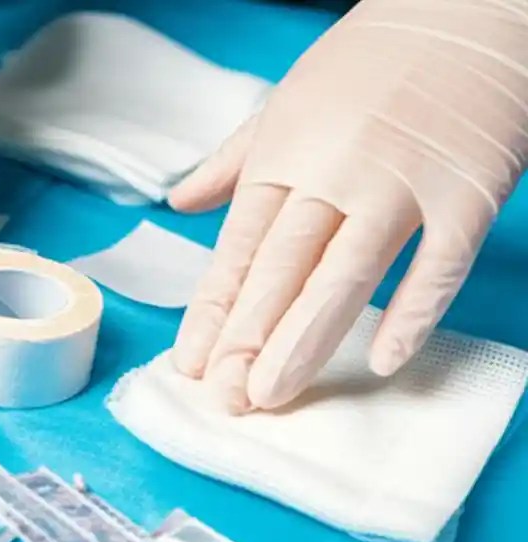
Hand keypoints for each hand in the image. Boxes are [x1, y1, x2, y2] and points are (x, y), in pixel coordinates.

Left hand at [168, 0, 527, 412]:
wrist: (465, 9)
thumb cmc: (370, 63)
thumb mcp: (283, 104)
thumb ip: (232, 163)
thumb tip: (178, 201)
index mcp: (284, 156)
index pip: (239, 249)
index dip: (214, 310)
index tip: (191, 364)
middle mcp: (334, 173)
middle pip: (282, 269)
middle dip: (249, 338)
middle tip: (226, 398)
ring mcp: (401, 185)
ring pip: (344, 273)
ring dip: (305, 339)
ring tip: (272, 395)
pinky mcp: (468, 192)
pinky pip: (437, 263)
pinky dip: (413, 311)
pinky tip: (381, 359)